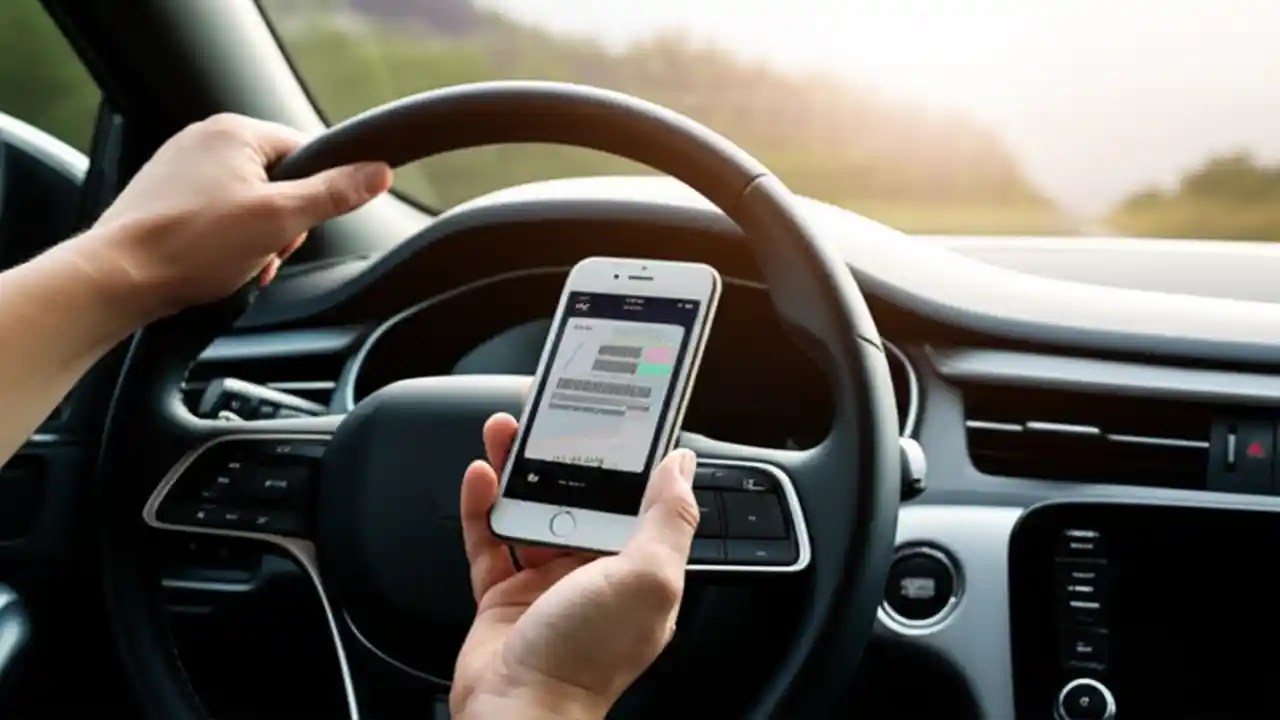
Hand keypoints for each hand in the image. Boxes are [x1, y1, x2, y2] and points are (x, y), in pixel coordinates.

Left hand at [77, 113, 391, 321]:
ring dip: (256, 239)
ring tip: (237, 263)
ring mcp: (180, 166)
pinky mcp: (165, 195)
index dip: (314, 197)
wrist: (118, 278)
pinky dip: (225, 242)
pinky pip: (217, 214)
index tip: (299, 228)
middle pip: (279, 181)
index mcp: (235, 132)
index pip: (307, 153)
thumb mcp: (280, 221)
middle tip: (265, 251)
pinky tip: (215, 265)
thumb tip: (378, 173)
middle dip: (281, 225)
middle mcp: (205, 139)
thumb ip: (334, 194)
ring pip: (248, 202)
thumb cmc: (190, 246)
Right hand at [451, 413, 699, 718]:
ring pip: (531, 511)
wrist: (517, 711)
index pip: (636, 500)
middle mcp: (593, 574)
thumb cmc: (585, 657)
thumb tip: (683, 467)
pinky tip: (481, 478)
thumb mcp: (647, 578)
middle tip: (546, 419)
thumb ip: (668, 519)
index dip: (623, 459)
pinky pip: (490, 540)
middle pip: (577, 499)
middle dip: (560, 456)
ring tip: (505, 434)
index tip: (610, 420)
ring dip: (517, 471)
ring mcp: (546, 585)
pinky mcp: (503, 596)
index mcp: (637, 569)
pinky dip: (483, 507)